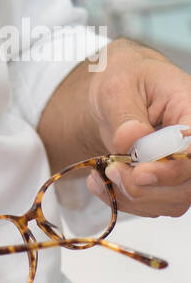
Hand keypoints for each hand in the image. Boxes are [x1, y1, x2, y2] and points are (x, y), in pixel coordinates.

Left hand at [87, 39, 190, 215]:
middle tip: (111, 171)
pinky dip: (125, 200)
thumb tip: (131, 139)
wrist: (120, 89)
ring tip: (101, 174)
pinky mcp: (168, 182)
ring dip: (133, 197)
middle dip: (145, 187)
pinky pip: (154, 204)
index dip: (172, 168)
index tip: (139, 173)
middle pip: (187, 183)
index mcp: (190, 110)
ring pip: (172, 201)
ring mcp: (184, 166)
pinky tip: (101, 182)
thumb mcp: (117, 85)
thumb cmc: (126, 78)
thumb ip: (124, 113)